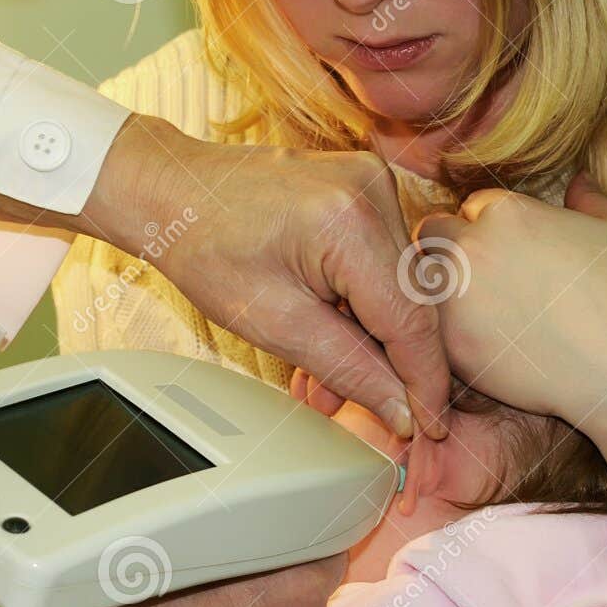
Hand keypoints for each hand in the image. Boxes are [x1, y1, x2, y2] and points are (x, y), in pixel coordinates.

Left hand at [85, 115, 449, 442]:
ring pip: (399, 287)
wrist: (174, 191)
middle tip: (378, 413)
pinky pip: (383, 261)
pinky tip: (332, 335)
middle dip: (394, 365)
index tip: (432, 424)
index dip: (426, 382)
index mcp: (349, 222)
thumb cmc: (206, 246)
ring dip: (373, 340)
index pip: (412, 320)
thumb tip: (402, 410)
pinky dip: (362, 305)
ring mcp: (372, 182)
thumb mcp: (275, 324)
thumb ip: (349, 368)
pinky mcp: (366, 187)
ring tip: (327, 380)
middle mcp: (372, 190)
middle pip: (412, 303)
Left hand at [420, 174, 606, 447]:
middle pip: (433, 236)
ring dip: (440, 293)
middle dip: (450, 253)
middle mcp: (470, 245)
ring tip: (478, 315)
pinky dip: (447, 337)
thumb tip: (579, 182)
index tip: (504, 256)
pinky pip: (428, 333)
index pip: (470, 208)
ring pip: (422, 283)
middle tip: (480, 283)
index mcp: (504, 211)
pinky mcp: (449, 345)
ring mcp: (453, 296)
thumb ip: (591, 200)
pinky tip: (482, 347)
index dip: (484, 229)